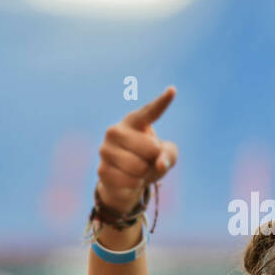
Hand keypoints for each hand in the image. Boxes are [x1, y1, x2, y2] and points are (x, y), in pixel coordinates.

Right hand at [96, 86, 178, 215]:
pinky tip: (129, 179)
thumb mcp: (166, 156)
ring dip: (145, 173)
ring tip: (138, 170)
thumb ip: (169, 155)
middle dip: (154, 159)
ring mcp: (105, 150)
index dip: (162, 103)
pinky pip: (131, 181)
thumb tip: (159, 164)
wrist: (125, 181)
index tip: (173, 90)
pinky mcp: (102, 170)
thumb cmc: (148, 160)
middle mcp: (116, 131)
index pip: (149, 112)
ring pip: (140, 167)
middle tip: (146, 159)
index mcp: (133, 121)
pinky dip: (136, 184)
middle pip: (151, 148)